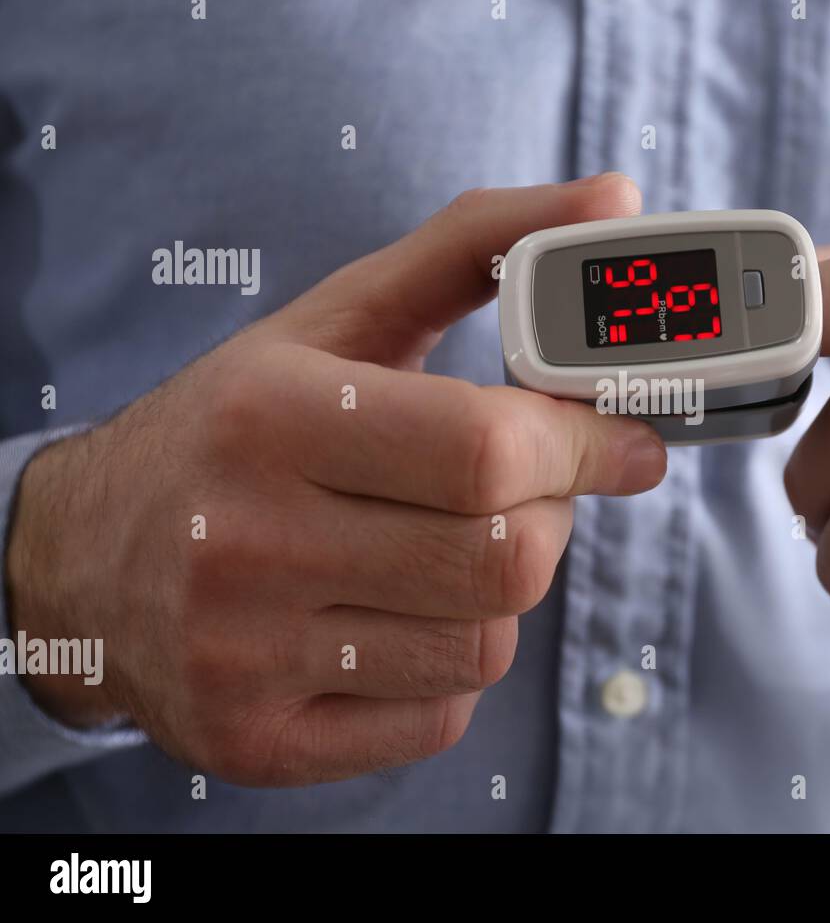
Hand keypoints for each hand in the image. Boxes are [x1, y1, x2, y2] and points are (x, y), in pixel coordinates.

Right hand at [5, 173, 666, 785]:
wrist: (89, 557)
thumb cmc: (239, 426)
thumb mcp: (337, 321)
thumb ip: (476, 249)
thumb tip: (614, 200)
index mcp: (270, 416)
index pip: (488, 452)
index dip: (587, 446)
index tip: (629, 442)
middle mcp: (244, 543)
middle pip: (505, 559)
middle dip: (550, 518)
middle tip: (526, 491)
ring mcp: (244, 656)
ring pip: (484, 643)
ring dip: (500, 592)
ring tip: (444, 548)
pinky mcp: (257, 740)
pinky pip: (441, 716)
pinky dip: (452, 665)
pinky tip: (398, 619)